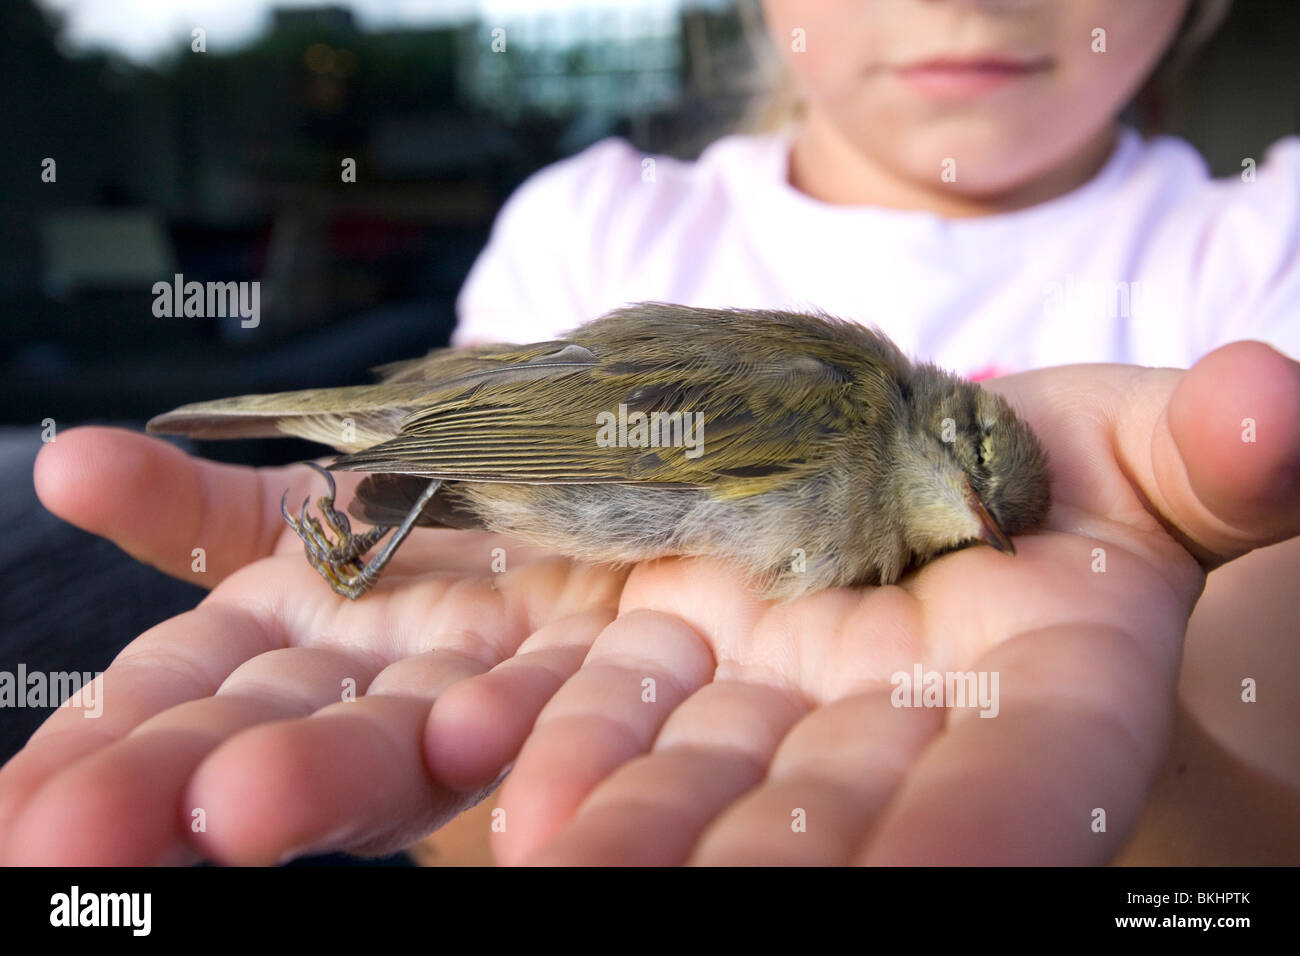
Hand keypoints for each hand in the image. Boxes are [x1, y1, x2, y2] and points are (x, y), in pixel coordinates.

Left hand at [5, 342, 1295, 864]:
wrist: (946, 479)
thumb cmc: (1075, 482)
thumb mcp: (1152, 465)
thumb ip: (1208, 463)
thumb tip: (1287, 404)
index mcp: (932, 712)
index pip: (912, 811)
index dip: (851, 843)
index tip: (677, 855)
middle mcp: (756, 721)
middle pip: (639, 805)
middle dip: (501, 835)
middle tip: (320, 857)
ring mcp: (624, 651)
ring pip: (467, 718)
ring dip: (317, 751)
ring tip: (160, 800)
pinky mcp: (530, 574)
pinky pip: (376, 561)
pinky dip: (242, 532)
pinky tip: (102, 480)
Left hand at [448, 340, 1295, 863]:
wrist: (920, 463)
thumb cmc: (1059, 469)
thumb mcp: (1137, 452)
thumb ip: (1202, 456)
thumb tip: (1275, 402)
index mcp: (1034, 688)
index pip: (1021, 781)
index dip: (980, 833)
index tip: (943, 876)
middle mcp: (890, 728)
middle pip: (826, 816)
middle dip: (747, 857)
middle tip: (639, 878)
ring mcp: (773, 702)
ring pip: (699, 772)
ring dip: (627, 814)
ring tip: (546, 840)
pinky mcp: (676, 659)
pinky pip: (613, 698)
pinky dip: (562, 731)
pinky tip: (490, 757)